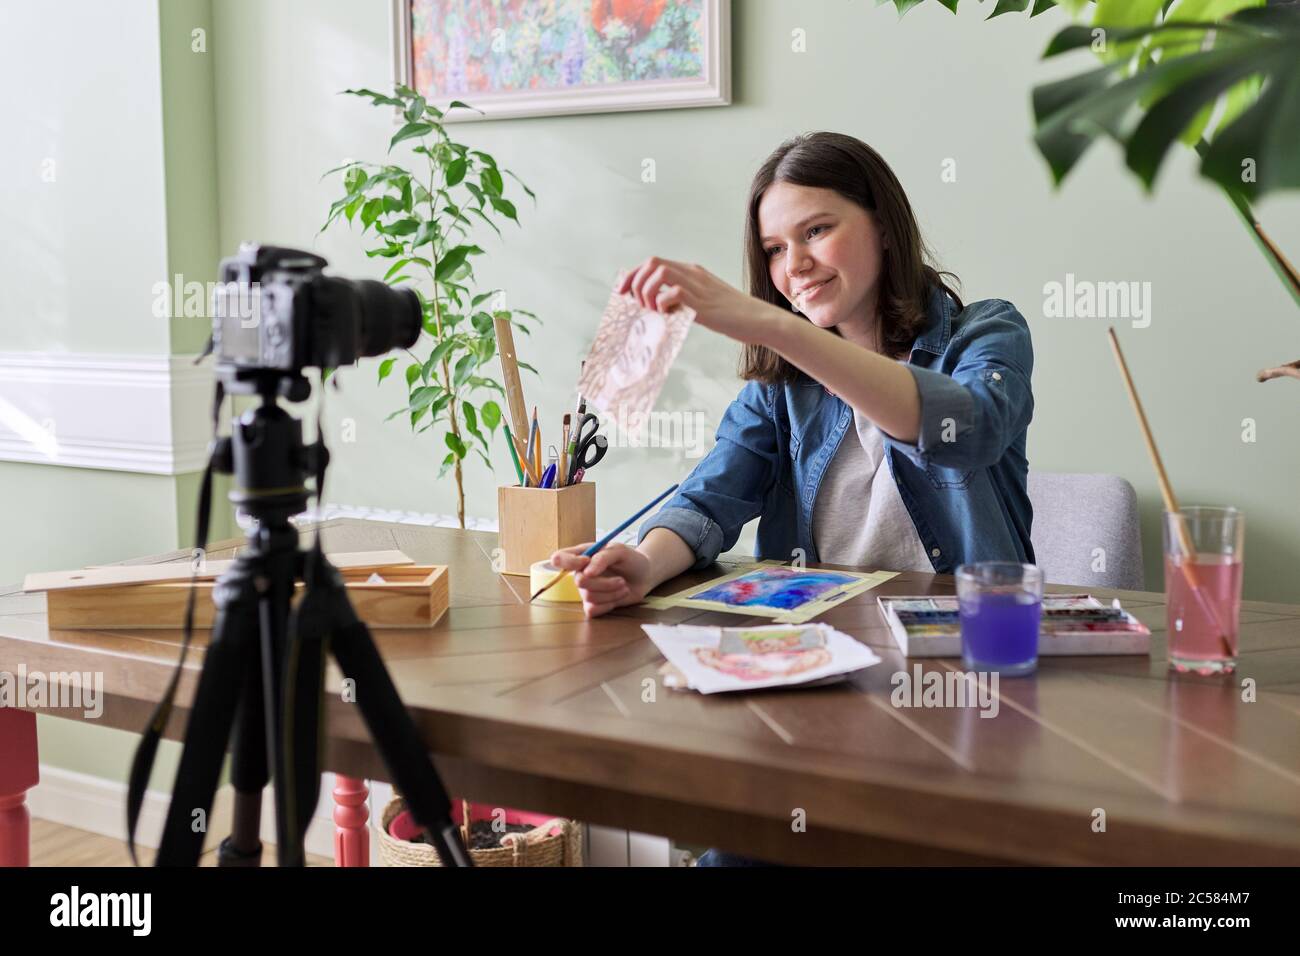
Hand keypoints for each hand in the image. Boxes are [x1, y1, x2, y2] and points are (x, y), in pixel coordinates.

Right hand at [548, 542, 652, 617]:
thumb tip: (587, 572)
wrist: (644, 576)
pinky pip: (593, 610)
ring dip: (611, 593)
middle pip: (579, 581)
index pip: (559, 558)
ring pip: (589, 597)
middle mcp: (580, 573)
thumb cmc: (630, 560)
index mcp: (582, 555)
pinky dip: (609, 604)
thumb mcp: (620, 551)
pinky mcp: (594, 605)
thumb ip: (602, 557)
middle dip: (604, 583)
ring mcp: (586, 590)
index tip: (586, 561)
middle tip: (621, 580)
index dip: (569, 562)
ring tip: (624, 586)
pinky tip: (618, 596)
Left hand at [618, 256, 782, 345]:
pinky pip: (674, 293)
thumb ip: (682, 299)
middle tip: (637, 305)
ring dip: (648, 292)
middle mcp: (693, 274)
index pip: (653, 262)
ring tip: (653, 311)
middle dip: (635, 283)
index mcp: (691, 272)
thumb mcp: (702, 301)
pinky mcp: (704, 305)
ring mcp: (699, 287)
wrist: (759, 320)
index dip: (632, 275)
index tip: (622, 293)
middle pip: (652, 262)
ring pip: (661, 273)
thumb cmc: (731, 315)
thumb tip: (657, 308)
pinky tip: (668, 316)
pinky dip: (663, 304)